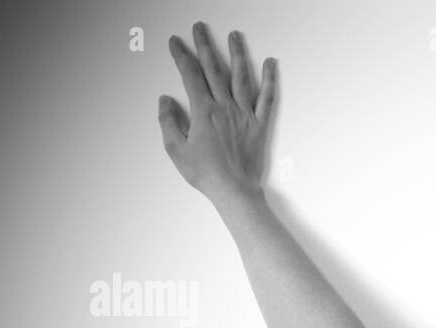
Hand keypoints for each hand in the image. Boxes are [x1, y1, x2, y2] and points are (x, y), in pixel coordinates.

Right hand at [159, 22, 277, 205]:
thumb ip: (168, 121)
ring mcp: (245, 115)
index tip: (175, 42)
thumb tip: (165, 100)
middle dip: (205, 45)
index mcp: (203, 112)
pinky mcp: (260, 125)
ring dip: (237, 54)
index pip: (190, 75)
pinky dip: (270, 80)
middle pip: (214, 69)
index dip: (182, 56)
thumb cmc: (206, 174)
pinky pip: (267, 98)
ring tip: (234, 35)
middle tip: (200, 28)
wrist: (234, 191)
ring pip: (241, 77)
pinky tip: (270, 64)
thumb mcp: (176, 149)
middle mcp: (225, 108)